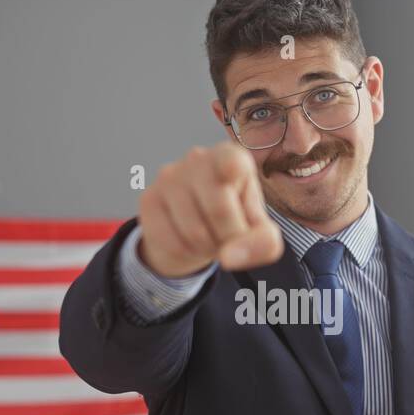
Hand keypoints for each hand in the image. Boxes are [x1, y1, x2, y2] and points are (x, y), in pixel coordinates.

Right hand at [137, 141, 283, 276]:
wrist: (192, 230)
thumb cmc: (232, 219)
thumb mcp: (259, 231)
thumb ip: (264, 242)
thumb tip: (231, 257)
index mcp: (232, 157)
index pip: (231, 158)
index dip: (232, 168)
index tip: (231, 171)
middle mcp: (198, 159)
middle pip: (219, 209)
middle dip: (230, 237)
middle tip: (230, 238)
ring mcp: (169, 177)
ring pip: (195, 232)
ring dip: (208, 248)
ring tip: (210, 237)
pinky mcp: (149, 199)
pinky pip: (173, 242)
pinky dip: (187, 253)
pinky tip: (188, 240)